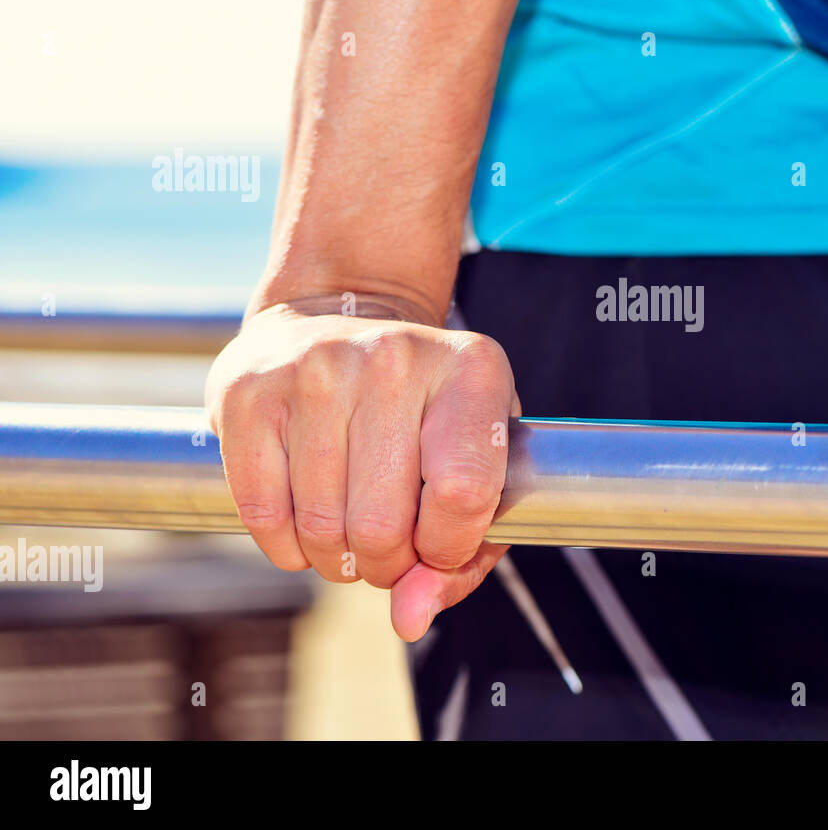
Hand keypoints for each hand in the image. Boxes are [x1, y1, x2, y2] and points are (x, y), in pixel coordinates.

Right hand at [205, 296, 519, 640]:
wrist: (340, 312)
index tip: (437, 547)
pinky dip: (286, 546)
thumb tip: (408, 619)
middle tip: (386, 550)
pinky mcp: (249, 391)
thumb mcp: (475, 464)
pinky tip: (305, 524)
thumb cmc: (423, 410)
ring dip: (336, 560)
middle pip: (384, 524)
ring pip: (323, 528)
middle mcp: (396, 358)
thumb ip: (464, 556)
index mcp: (472, 371)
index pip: (464, 495)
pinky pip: (264, 514)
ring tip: (349, 534)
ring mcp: (317, 368)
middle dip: (386, 565)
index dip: (448, 549)